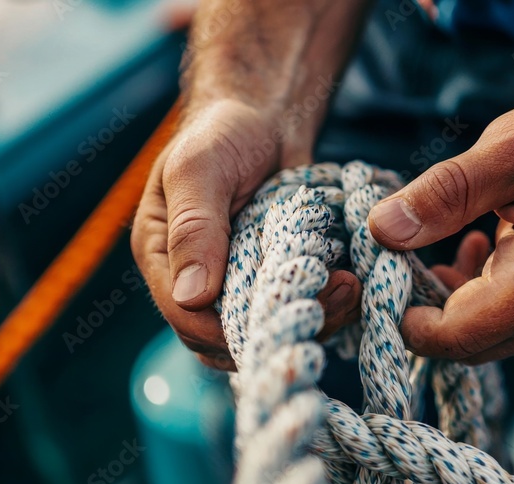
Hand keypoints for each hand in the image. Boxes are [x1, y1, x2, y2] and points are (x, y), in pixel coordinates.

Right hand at [131, 99, 360, 369]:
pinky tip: (351, 283)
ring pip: (263, 332)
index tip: (281, 314)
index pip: (186, 318)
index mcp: (161, 256)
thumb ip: (195, 227)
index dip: (230, 330)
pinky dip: (323, 306)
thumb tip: (191, 296)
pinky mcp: (272, 279)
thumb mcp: (200, 168)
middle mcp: (194, 279)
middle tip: (334, 298)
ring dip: (311, 319)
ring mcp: (235, 283)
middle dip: (278, 327)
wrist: (266, 115)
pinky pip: (292, 311)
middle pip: (226, 339)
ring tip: (350, 288)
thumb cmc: (224, 130)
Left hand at [368, 57, 513, 363]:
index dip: (406, 316)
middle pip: (468, 345)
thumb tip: (382, 231)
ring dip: (454, 301)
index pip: (456, 336)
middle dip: (426, 308)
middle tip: (406, 253)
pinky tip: (483, 249)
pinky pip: (512, 327)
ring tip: (452, 239)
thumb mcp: (509, 149)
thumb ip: (443, 194)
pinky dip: (483, 299)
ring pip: (487, 339)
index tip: (383, 272)